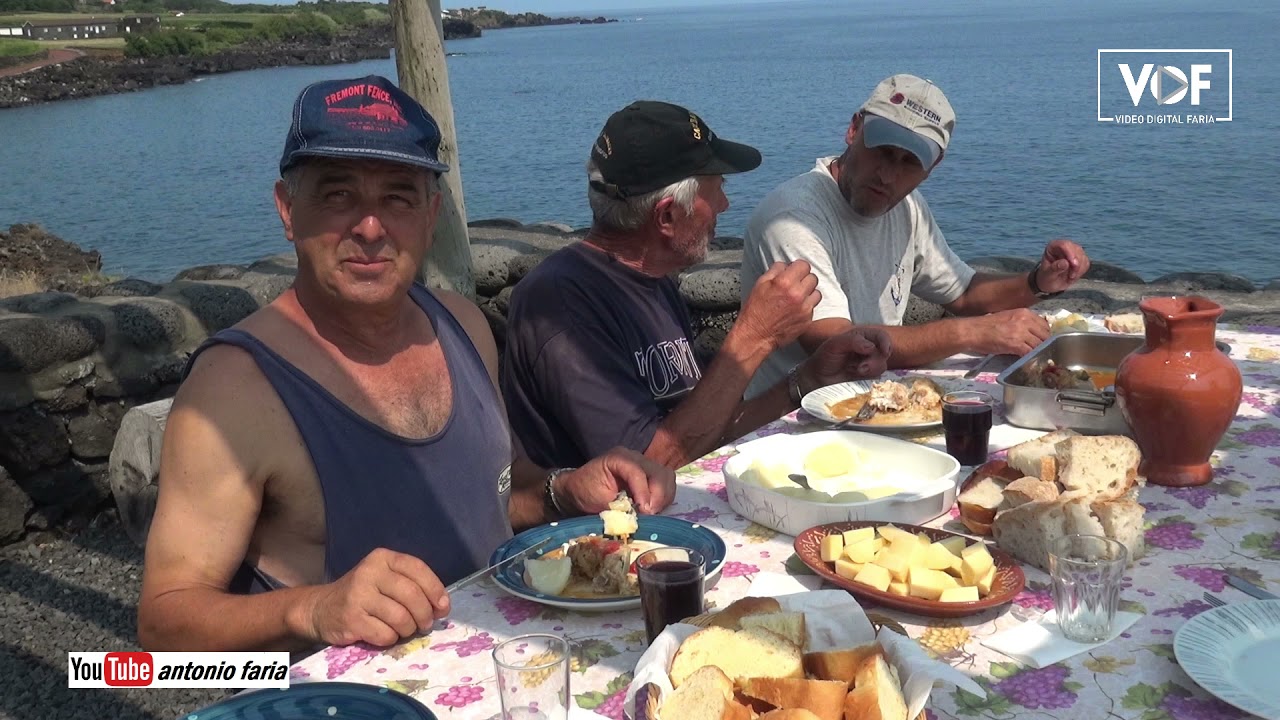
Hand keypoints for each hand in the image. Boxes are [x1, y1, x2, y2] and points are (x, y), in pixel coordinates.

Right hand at [299, 548, 447, 646]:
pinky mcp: (351, 619)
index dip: (435, 590)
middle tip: (424, 624)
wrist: (321, 608)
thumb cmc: (363, 594)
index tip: (443, 607)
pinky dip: (391, 639)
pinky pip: (385, 635)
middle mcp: (369, 572)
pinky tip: (384, 634)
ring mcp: (358, 596)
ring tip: (403, 629)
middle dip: (425, 615)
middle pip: (412, 596)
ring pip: (401, 618)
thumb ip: (413, 586)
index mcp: (382, 558)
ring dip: (408, 629)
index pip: (418, 569)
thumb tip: (443, 606)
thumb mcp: (386, 579)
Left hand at [558, 447, 675, 515]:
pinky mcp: (649, 476)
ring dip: (663, 497)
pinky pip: (666, 484)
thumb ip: (618, 508)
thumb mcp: (597, 501)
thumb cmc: (584, 492)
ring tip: (652, 513)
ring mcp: (644, 465)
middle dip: (658, 496)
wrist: (579, 489)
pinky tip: (653, 509)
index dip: (644, 492)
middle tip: (650, 514)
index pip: (638, 472)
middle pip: (659, 472)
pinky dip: (664, 498)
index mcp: (618, 458)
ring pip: (666, 477)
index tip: (645, 512)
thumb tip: (637, 518)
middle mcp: (635, 457)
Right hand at [732, 261, 820, 350]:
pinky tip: (795, 309)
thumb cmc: (755, 311)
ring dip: (808, 292)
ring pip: (816, 292)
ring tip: (797, 297)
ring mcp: (804, 308)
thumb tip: (786, 265)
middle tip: (795, 284)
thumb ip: (775, 271)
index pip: (804, 265)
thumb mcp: (760, 284)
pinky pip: (813, 307)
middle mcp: (797, 294)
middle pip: (812, 278)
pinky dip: (806, 306)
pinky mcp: (807, 319)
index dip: (798, 267)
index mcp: (784, 283)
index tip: (795, 271)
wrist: (756, 336)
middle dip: (804, 279)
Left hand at [800, 328, 891, 391]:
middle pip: (884, 353)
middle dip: (875, 361)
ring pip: (882, 366)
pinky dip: (868, 378)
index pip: (881, 336)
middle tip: (861, 367)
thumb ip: (852, 341)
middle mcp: (868, 349)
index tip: (884, 351)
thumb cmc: (824, 358)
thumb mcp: (834, 345)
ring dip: (870, 369)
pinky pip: (877, 378)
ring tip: (854, 370)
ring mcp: (869, 364)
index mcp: (862, 336)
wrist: (817, 378)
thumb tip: (871, 347)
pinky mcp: (868, 378)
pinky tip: (855, 376)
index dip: (886, 342)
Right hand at [965, 309, 1049, 355]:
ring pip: (1039, 345)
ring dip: (1039, 353)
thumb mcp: (1008, 317)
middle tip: (1043, 352)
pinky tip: (1029, 361)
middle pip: (1045, 335)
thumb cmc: (987, 325)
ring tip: (1037, 358)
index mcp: (1024, 313)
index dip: (1045, 335)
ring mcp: (1021, 332)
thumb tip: (1032, 333)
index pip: (1045, 325)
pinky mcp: (1016, 344)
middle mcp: (1025, 320)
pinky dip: (1031, 358)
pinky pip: (1030, 353)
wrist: (973, 331)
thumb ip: (1022, 322)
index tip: (1043, 342)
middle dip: (1045, 345)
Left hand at [1035, 239, 1089, 292]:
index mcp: (1052, 247)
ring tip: (1070, 277)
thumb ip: (1055, 268)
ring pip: (1083, 256)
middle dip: (1076, 264)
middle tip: (1071, 276)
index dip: (1070, 253)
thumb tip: (1065, 263)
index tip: (1074, 265)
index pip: (1064, 245)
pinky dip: (1081, 271)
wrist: (1051, 283)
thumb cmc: (1047, 277)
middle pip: (1076, 249)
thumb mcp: (1048, 275)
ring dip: (1079, 269)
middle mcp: (1064, 246)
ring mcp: (1073, 252)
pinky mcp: (1080, 258)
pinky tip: (1073, 276)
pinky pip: (1086, 262)